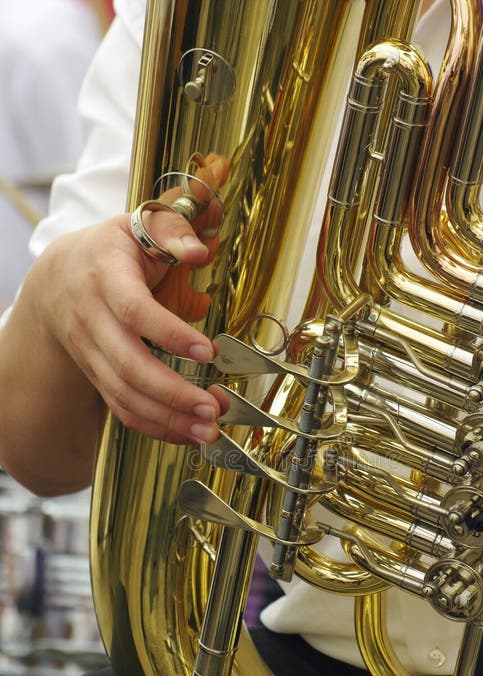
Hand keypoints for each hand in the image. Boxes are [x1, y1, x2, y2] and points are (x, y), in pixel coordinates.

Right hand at [30, 153, 229, 445]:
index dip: (169, 334)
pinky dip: (154, 426)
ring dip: (168, 418)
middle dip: (173, 392)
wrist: (58, 278)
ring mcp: (91, 353)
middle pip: (128, 365)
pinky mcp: (97, 376)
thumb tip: (198, 251)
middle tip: (212, 407)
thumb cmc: (111, 251)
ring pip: (125, 394)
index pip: (134, 310)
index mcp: (105, 277)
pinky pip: (122, 408)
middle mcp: (92, 320)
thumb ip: (171, 231)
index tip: (208, 351)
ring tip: (208, 428)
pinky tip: (186, 432)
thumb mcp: (138, 226)